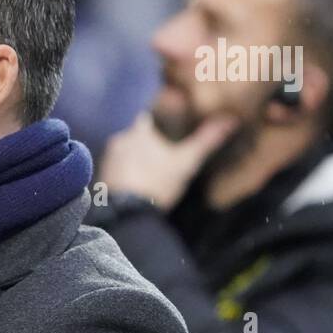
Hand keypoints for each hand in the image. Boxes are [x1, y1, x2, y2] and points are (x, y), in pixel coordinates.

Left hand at [98, 113, 236, 210]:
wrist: (126, 213)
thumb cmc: (157, 182)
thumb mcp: (186, 162)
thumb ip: (206, 141)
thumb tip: (231, 120)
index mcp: (138, 132)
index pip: (147, 118)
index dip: (158, 122)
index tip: (167, 129)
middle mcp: (118, 141)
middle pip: (134, 137)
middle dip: (145, 143)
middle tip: (160, 154)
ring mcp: (107, 160)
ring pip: (123, 154)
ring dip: (133, 159)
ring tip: (148, 171)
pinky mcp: (100, 179)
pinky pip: (115, 171)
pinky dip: (124, 174)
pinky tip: (135, 185)